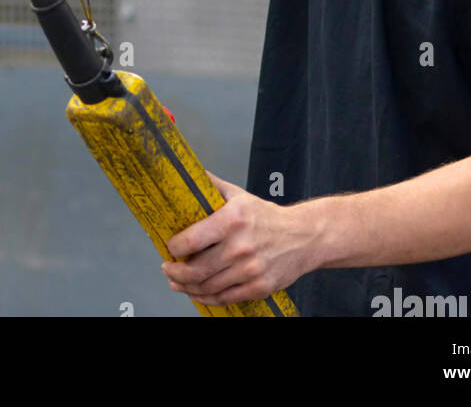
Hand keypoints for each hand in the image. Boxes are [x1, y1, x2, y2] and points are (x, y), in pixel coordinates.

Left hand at [161, 173, 318, 305]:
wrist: (303, 237)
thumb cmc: (265, 216)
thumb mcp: (238, 195)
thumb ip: (211, 185)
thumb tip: (186, 173)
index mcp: (232, 220)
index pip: (192, 240)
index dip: (174, 248)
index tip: (169, 247)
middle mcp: (241, 246)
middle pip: (197, 269)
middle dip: (175, 272)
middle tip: (167, 268)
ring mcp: (250, 270)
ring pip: (208, 287)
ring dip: (187, 287)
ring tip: (177, 282)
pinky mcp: (259, 287)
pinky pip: (225, 298)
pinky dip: (207, 298)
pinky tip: (197, 293)